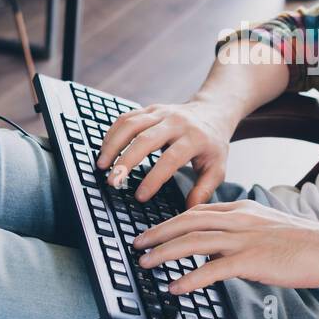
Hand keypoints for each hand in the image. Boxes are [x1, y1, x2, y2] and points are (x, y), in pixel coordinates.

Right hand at [95, 97, 238, 206]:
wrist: (213, 112)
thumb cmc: (212, 145)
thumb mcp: (217, 167)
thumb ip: (203, 189)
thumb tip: (187, 210)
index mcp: (195, 138)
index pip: (171, 159)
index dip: (154, 178)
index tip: (140, 196)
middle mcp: (176, 122)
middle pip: (146, 139)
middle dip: (126, 161)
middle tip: (112, 181)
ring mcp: (162, 113)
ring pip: (132, 124)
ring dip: (114, 145)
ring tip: (102, 165)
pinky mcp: (150, 109)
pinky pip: (127, 117)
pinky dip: (113, 133)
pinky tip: (105, 149)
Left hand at [132, 199, 318, 293]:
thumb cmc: (304, 244)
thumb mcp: (268, 229)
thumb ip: (242, 235)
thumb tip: (219, 252)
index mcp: (243, 210)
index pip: (199, 211)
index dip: (172, 221)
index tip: (156, 231)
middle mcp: (239, 220)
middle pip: (187, 221)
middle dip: (158, 233)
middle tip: (139, 244)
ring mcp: (243, 239)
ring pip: (193, 242)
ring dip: (165, 253)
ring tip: (146, 263)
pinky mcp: (250, 260)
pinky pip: (211, 269)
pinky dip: (189, 278)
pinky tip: (175, 287)